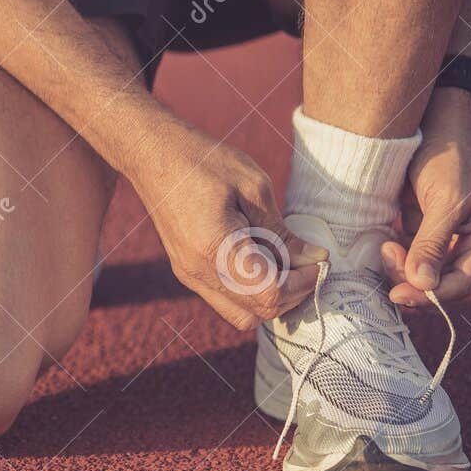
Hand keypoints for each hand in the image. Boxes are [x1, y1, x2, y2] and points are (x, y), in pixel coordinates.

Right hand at [131, 119, 326, 331]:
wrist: (153, 155)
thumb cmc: (204, 161)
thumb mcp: (253, 187)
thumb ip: (282, 232)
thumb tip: (314, 259)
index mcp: (216, 249)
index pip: (269, 294)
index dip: (302, 284)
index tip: (317, 262)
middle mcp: (198, 271)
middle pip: (257, 313)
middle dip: (291, 295)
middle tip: (306, 263)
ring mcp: (189, 275)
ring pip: (241, 315)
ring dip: (269, 299)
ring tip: (284, 265)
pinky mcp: (186, 272)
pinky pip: (225, 300)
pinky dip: (250, 292)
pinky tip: (261, 261)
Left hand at [382, 88, 470, 304]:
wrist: (432, 126)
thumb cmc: (449, 157)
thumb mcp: (445, 200)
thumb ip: (433, 243)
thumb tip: (423, 285)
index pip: (461, 285)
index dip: (430, 295)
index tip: (398, 294)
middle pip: (439, 285)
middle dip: (411, 279)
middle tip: (385, 256)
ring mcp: (447, 244)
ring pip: (420, 276)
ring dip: (399, 269)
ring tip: (384, 245)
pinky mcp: (423, 236)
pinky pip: (407, 259)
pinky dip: (393, 258)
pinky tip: (381, 244)